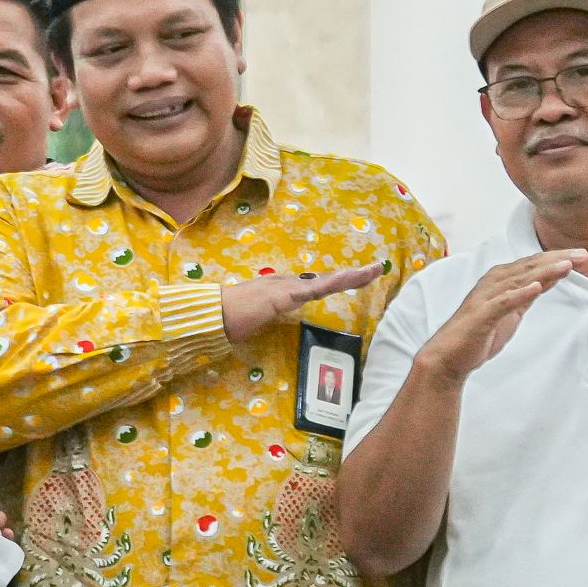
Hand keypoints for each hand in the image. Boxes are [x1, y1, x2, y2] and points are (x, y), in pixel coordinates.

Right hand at [219, 264, 387, 342]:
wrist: (210, 314)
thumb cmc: (228, 318)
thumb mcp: (256, 317)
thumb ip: (268, 313)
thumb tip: (276, 314)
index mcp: (283, 291)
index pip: (316, 285)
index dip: (338, 280)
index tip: (358, 276)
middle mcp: (287, 285)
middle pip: (326, 280)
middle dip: (352, 276)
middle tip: (377, 268)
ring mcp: (284, 289)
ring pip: (324, 282)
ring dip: (348, 277)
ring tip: (372, 271)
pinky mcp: (281, 297)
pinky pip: (310, 291)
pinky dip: (329, 285)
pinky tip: (345, 281)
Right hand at [413, 251, 583, 381]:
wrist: (448, 358)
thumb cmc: (479, 334)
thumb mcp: (512, 312)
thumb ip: (527, 295)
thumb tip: (547, 280)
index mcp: (501, 281)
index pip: (533, 265)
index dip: (558, 259)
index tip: (582, 256)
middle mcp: (493, 284)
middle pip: (530, 267)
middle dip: (557, 259)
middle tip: (584, 255)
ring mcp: (487, 298)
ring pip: (519, 280)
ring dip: (544, 272)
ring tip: (566, 265)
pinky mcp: (481, 315)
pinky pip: (503, 302)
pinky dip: (520, 293)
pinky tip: (536, 287)